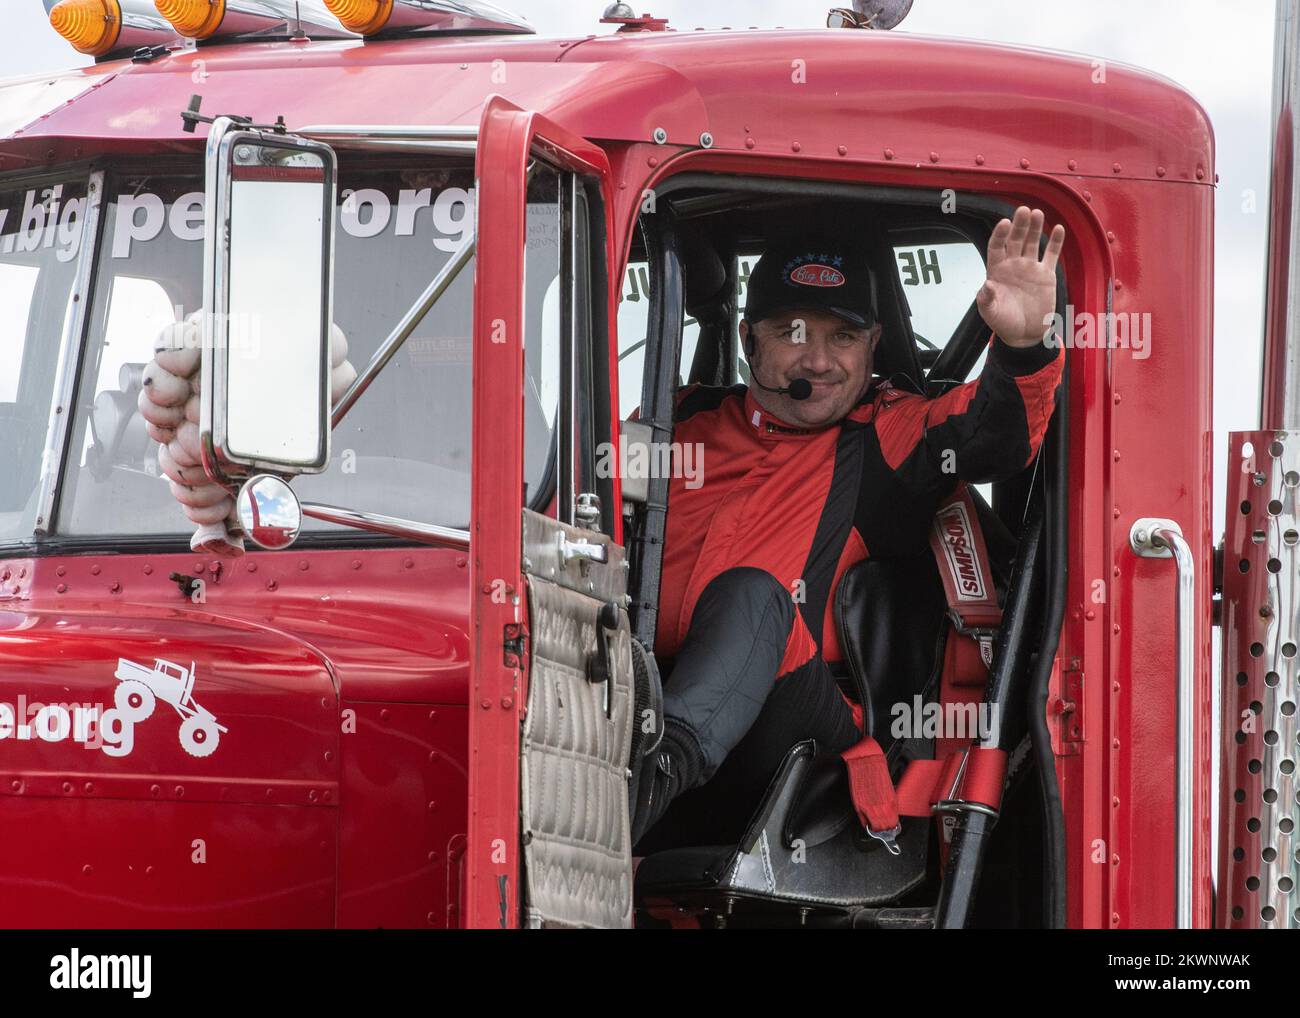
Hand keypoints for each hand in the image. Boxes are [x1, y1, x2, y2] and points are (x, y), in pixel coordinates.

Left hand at [977, 206, 1064, 347]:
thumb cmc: (1004, 322)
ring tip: (1037, 213)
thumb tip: (986, 286)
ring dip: (1035, 228)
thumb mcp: (991, 313)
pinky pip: (1051, 255)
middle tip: (1023, 210)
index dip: (1000, 234)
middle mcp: (1013, 265)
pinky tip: (1058, 228)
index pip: (997, 247)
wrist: (1024, 334)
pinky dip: (1055, 242)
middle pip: (1015, 240)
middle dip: (1019, 225)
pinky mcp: (1046, 274)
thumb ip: (987, 299)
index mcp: (997, 270)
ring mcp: (1030, 268)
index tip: (1004, 223)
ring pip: (1033, 242)